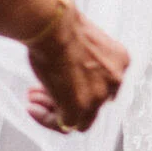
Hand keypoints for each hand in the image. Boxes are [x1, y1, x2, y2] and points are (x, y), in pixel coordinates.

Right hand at [24, 2, 127, 133]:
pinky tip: (31, 108)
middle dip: (65, 98)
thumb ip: (84, 66)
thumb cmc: (61, 28)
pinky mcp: (79, 108)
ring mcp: (99, 96)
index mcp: (120, 61)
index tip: (59, 83)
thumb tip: (68, 80)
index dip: (78, 87)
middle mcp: (115, 80)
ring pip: (79, 118)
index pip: (103, 85)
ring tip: (32, 101)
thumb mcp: (83, 46)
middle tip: (41, 94)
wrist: (53, 25)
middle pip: (91, 102)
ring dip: (53, 110)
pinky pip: (63, 124)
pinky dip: (45, 119)